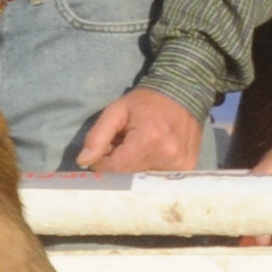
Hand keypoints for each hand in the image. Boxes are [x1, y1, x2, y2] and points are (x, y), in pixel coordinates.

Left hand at [73, 87, 204, 174]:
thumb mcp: (116, 111)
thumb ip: (97, 136)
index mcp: (149, 139)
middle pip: (130, 175)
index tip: (105, 150)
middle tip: (123, 145)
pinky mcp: (188, 166)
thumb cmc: (145, 102)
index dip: (104, 163)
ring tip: (139, 146)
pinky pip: (159, 177)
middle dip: (120, 164)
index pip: (116, 169)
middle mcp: (168, 154)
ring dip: (135, 166)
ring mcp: (180, 163)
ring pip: (143, 178)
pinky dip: (150, 168)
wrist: (183, 92)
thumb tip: (83, 162)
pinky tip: (153, 152)